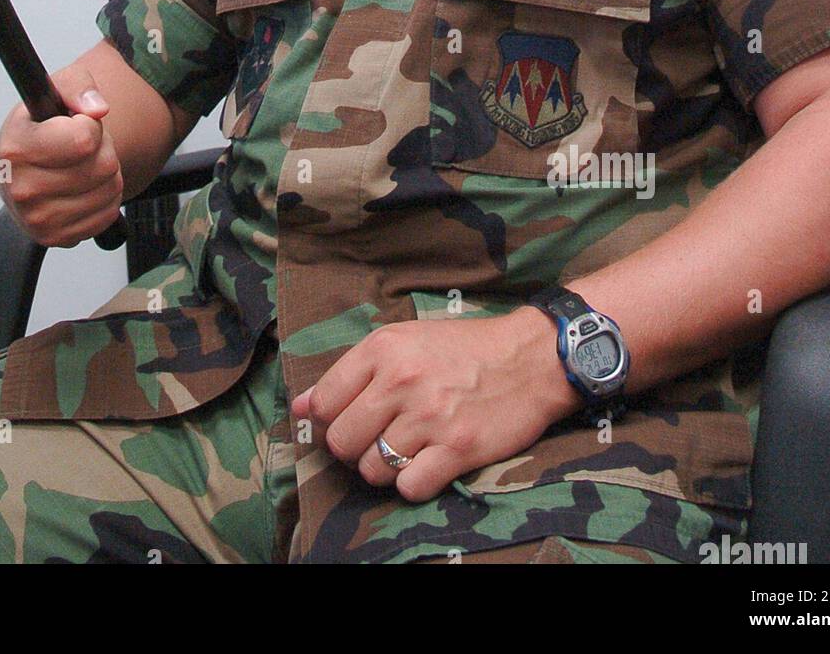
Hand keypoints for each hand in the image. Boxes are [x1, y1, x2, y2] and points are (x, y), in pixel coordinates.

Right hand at [0, 61, 123, 246]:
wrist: (23, 168)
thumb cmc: (41, 127)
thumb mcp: (56, 91)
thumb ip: (78, 86)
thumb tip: (97, 109)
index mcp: (16, 148)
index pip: (84, 139)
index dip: (91, 126)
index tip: (76, 124)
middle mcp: (20, 188)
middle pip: (103, 166)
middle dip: (102, 150)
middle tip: (81, 148)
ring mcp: (36, 219)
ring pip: (110, 190)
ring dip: (107, 176)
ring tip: (82, 166)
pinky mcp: (54, 238)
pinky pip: (107, 215)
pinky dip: (104, 200)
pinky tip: (83, 189)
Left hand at [290, 308, 581, 501]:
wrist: (530, 358)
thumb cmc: (463, 349)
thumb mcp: (403, 342)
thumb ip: (351, 373)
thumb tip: (299, 407)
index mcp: (383, 349)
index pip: (322, 401)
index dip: (327, 419)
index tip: (346, 419)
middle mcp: (401, 381)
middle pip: (340, 440)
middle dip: (352, 448)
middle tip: (377, 439)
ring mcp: (430, 417)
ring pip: (371, 469)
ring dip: (383, 468)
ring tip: (405, 450)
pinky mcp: (458, 449)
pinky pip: (409, 487)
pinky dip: (413, 484)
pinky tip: (427, 464)